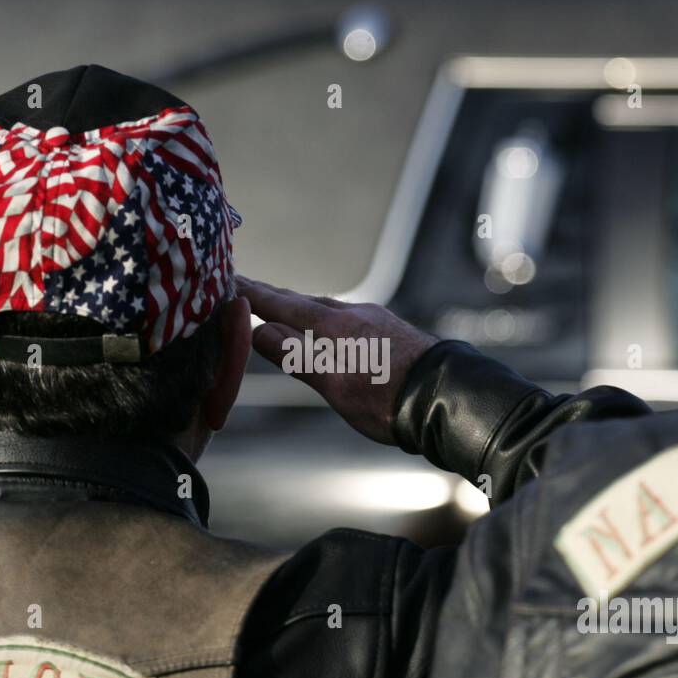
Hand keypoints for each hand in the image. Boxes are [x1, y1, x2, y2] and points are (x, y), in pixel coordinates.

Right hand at [239, 276, 439, 444]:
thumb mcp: (333, 383)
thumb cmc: (387, 398)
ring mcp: (375, 320)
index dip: (254, 295)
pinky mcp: (391, 332)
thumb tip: (258, 331)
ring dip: (301, 306)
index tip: (230, 279)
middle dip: (274, 295)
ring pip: (327, 308)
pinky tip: (331, 327)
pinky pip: (347, 317)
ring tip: (283, 306)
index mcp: (333, 326)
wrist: (447, 398)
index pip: (283, 305)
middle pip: (304, 301)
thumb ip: (296, 355)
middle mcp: (353, 315)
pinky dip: (326, 317)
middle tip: (248, 286)